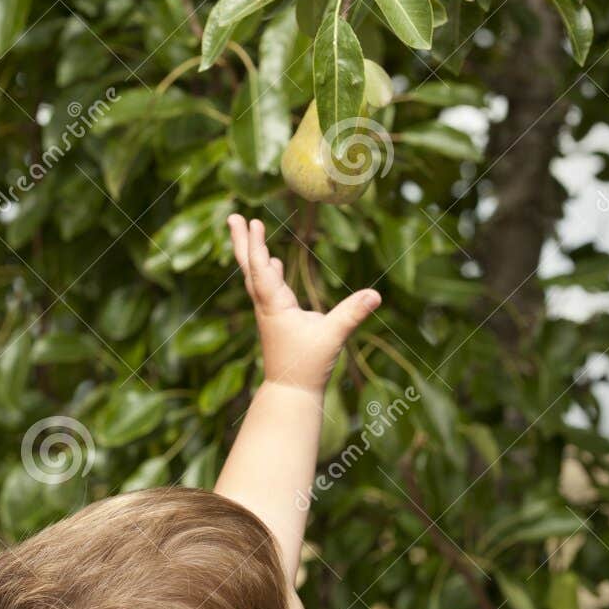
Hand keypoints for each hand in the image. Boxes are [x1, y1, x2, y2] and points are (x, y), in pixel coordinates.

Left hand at [228, 214, 380, 393]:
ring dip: (252, 253)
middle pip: (250, 268)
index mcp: (275, 306)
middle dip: (242, 241)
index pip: (263, 270)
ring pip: (256, 276)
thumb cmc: (308, 366)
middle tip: (233, 216)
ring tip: (248, 231)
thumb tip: (375, 295)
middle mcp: (266, 306)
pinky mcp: (275, 319)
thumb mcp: (333, 337)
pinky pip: (266, 287)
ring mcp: (268, 312)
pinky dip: (265, 270)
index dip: (258, 245)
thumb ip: (352, 314)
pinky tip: (273, 263)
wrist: (289, 392)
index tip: (254, 221)